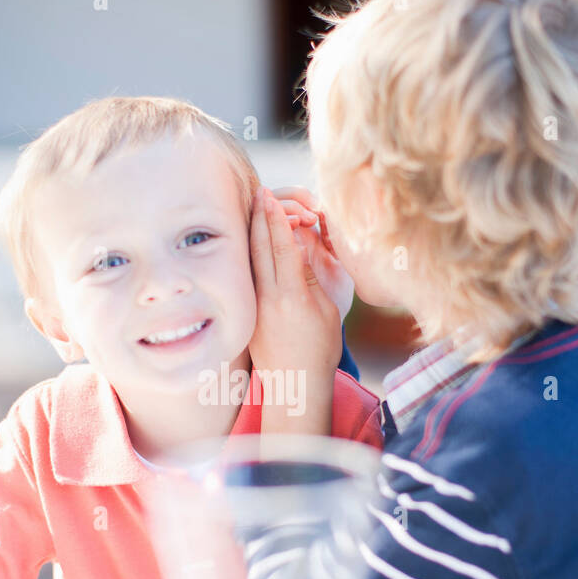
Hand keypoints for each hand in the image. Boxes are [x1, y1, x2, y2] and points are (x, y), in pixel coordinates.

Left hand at [249, 187, 342, 377]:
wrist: (295, 386)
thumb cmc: (320, 350)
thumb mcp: (327, 311)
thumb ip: (312, 276)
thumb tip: (301, 246)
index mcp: (292, 297)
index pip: (282, 248)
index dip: (276, 219)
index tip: (271, 197)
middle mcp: (269, 299)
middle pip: (260, 248)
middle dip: (259, 217)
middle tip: (258, 191)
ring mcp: (255, 307)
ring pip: (251, 260)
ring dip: (252, 232)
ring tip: (253, 208)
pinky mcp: (250, 314)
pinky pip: (251, 276)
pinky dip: (252, 254)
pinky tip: (253, 240)